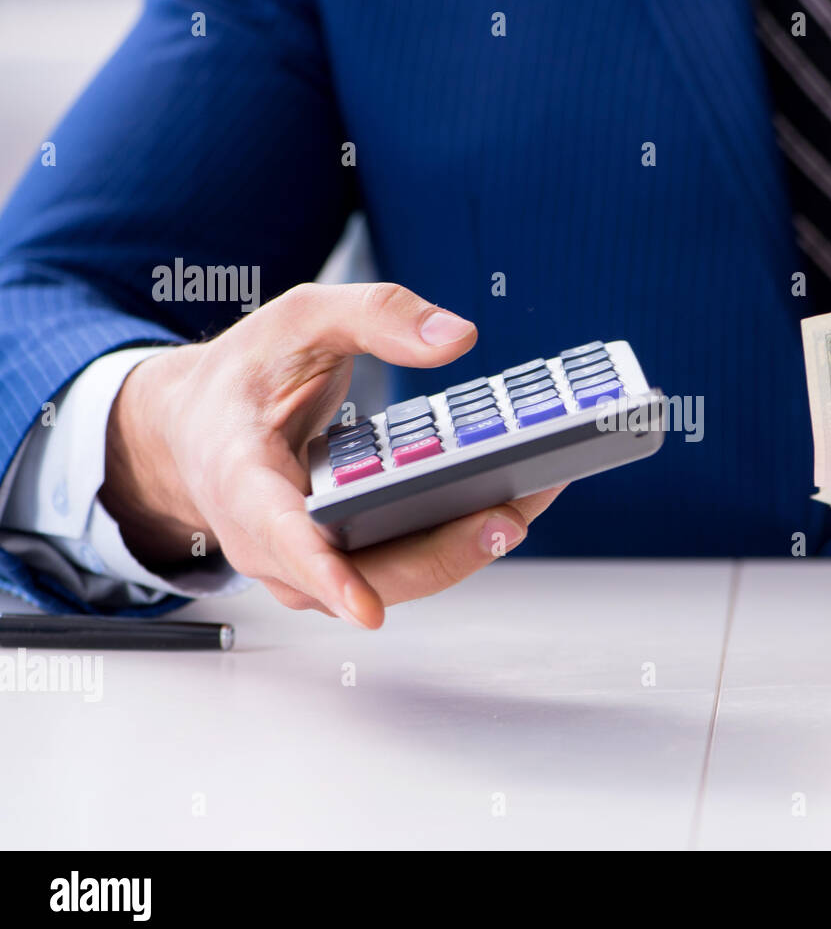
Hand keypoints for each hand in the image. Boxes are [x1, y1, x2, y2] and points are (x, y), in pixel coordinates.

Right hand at [101, 282, 562, 628]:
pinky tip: (510, 500)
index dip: (325, 576)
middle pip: (364, 573)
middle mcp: (273, 541)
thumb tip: (457, 338)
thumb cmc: (242, 378)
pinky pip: (405, 563)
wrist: (199, 426)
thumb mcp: (298, 320)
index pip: (280, 538)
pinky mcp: (344, 565)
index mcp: (242, 480)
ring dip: (465, 546)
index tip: (367, 611)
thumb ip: (375, 317)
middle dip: (444, 551)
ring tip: (532, 496)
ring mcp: (309, 564)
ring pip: (394, 577)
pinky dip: (457, 538)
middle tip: (512, 512)